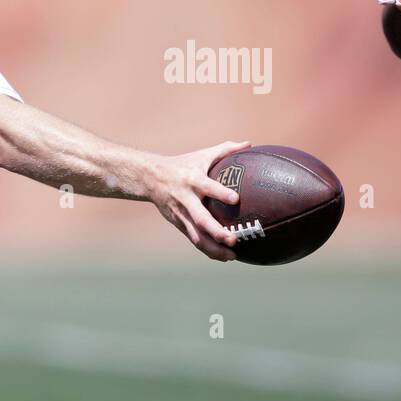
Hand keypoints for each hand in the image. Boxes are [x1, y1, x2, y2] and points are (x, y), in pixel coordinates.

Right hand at [146, 140, 250, 261]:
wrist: (150, 178)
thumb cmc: (183, 164)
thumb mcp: (202, 154)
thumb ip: (226, 149)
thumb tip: (249, 143)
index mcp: (192, 180)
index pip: (207, 187)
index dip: (220, 193)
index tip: (236, 199)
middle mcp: (186, 199)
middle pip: (200, 219)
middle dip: (216, 232)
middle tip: (234, 239)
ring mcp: (181, 215)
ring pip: (196, 236)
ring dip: (214, 249)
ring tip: (232, 256)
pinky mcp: (179, 224)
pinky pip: (195, 240)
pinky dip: (209, 250)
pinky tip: (225, 257)